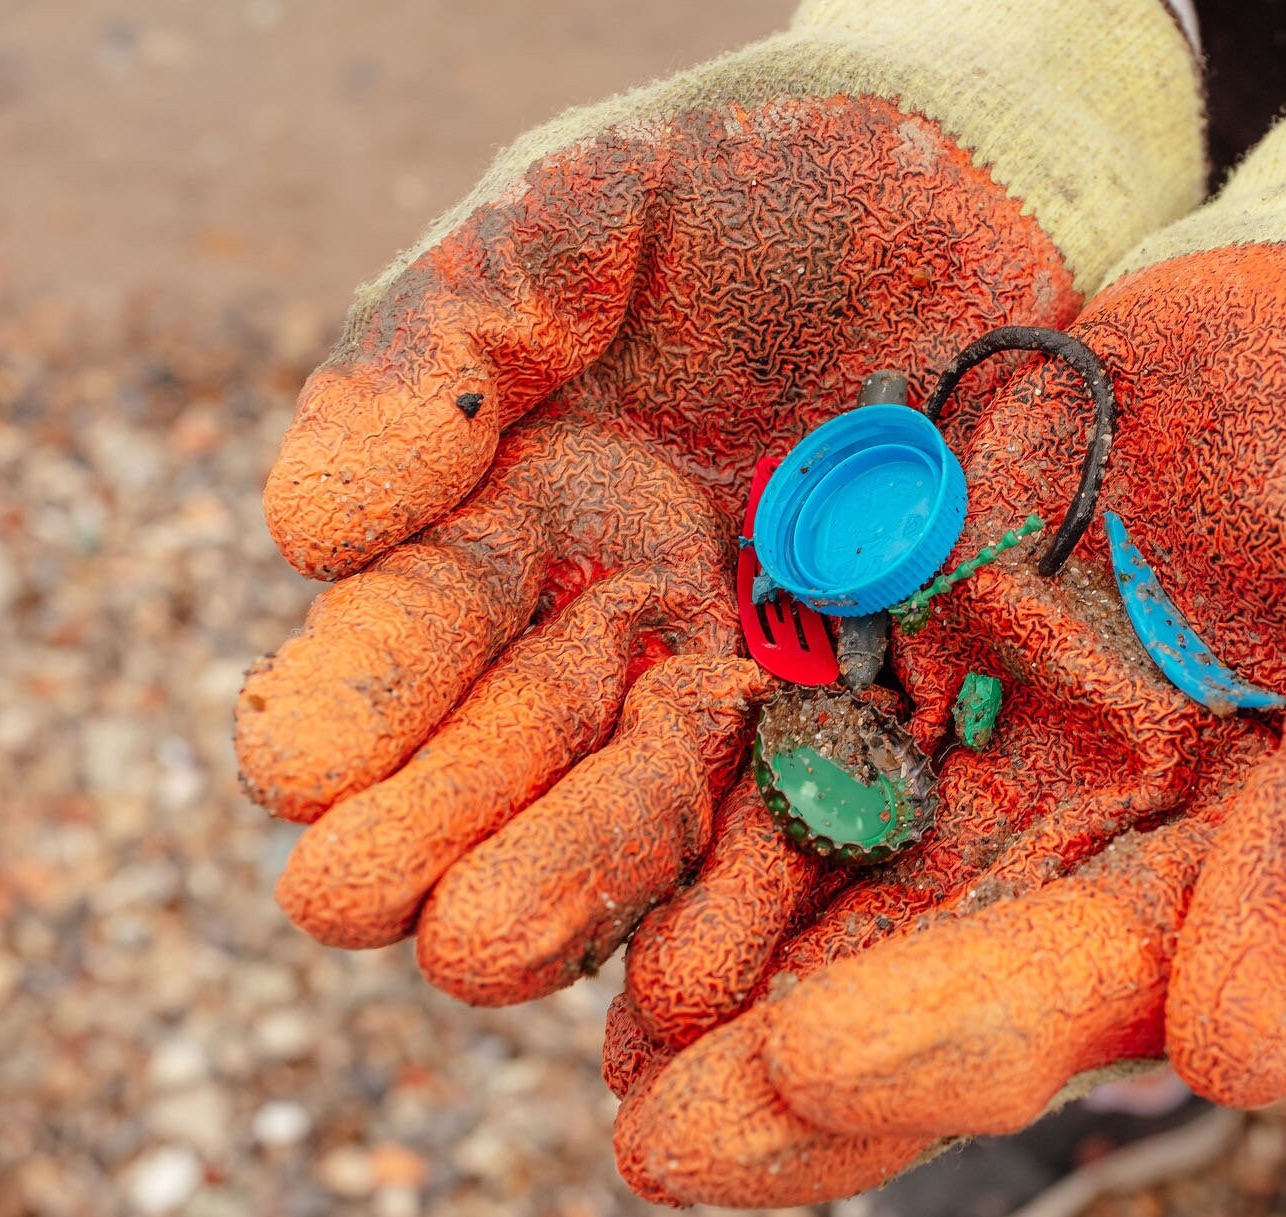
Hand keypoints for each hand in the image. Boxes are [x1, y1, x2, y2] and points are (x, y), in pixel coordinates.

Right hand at [232, 1, 1201, 1003]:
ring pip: (657, 811)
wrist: (995, 179)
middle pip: (522, 747)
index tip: (290, 766)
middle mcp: (626, 620)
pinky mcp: (895, 713)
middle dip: (441, 818)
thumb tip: (304, 529)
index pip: (422, 620)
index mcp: (530, 510)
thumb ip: (447, 349)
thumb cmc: (766, 170)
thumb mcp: (583, 212)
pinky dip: (759, 903)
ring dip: (575, 882)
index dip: (359, 687)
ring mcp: (761, 680)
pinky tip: (695, 977)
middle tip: (356, 901)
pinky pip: (825, 820)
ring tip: (499, 947)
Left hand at [608, 73, 1285, 1205]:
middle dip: (798, 1073)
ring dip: (709, 968)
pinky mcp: (900, 652)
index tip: (811, 1068)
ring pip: (833, 890)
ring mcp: (982, 753)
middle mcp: (1080, 840)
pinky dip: (691, 807)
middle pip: (934, 987)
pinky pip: (783, 741)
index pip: (1084, 980)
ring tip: (574, 1034)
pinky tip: (583, 858)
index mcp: (1212, 862)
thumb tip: (1249, 1068)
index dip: (958, 1033)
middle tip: (660, 1141)